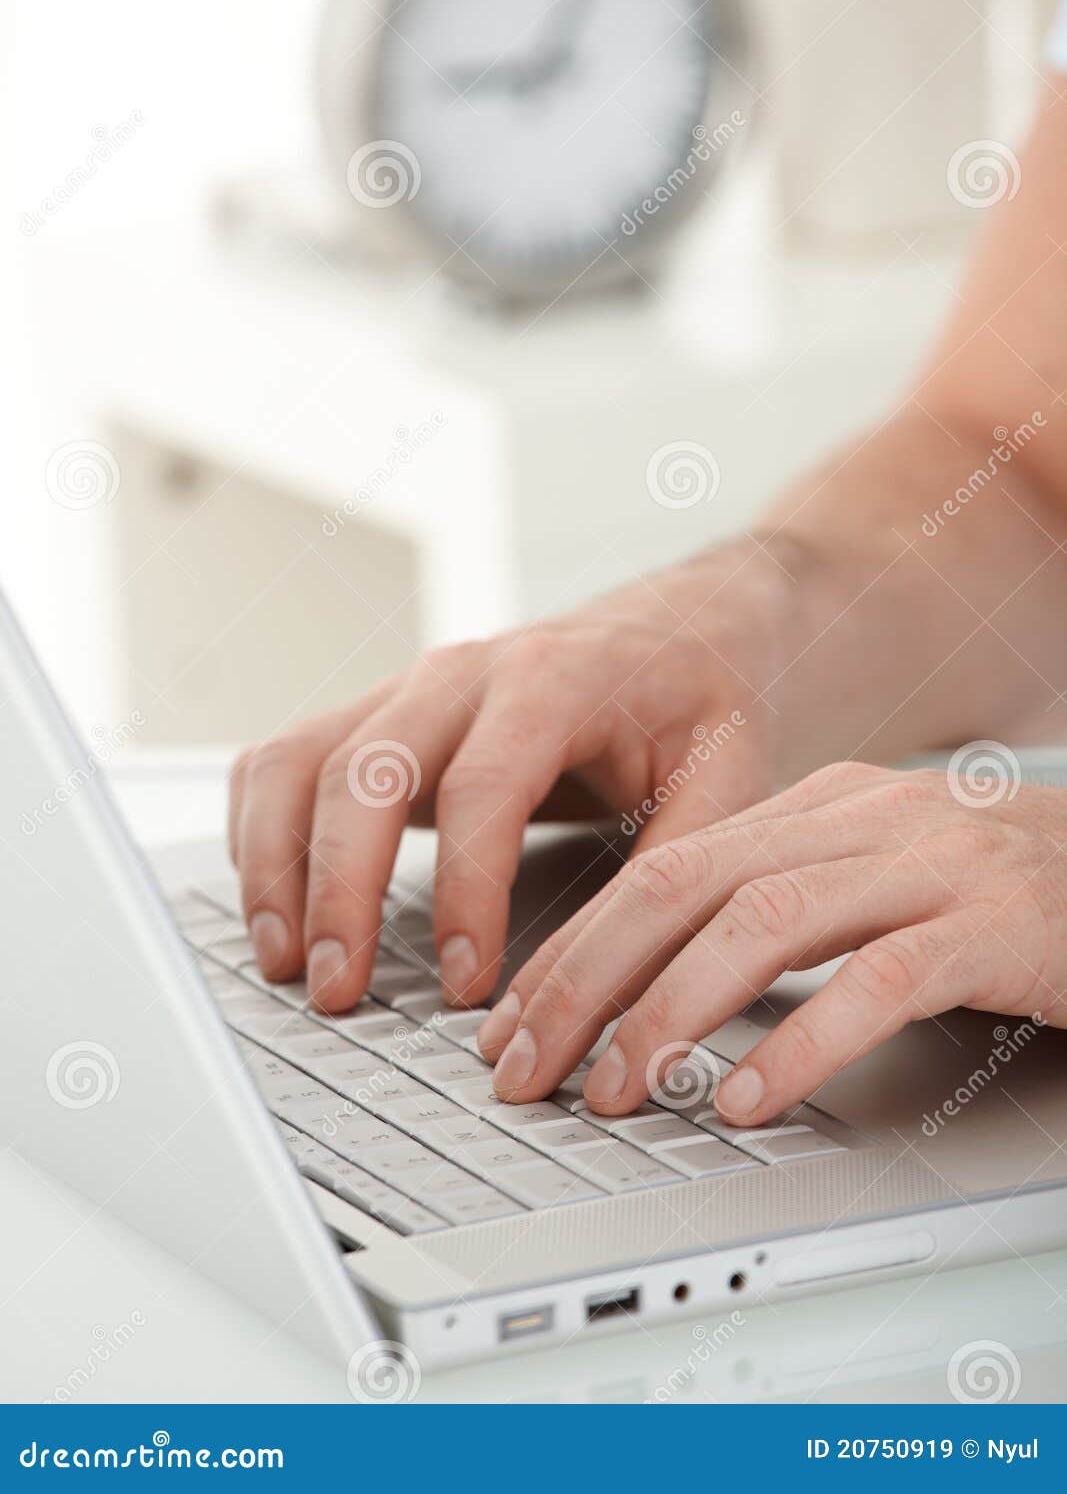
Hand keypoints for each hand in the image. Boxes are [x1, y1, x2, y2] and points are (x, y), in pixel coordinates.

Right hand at [227, 540, 791, 1011]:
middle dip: (340, 887)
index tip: (466, 984)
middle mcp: (464, 672)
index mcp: (554, 678)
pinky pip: (287, 759)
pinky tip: (274, 903)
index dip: (465, 889)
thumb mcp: (724, 780)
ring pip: (303, 760)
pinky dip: (262, 828)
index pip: (483, 784)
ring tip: (286, 961)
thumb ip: (673, 875)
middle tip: (342, 989)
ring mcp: (410, 689)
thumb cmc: (699, 703)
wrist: (678, 630)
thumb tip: (613, 988)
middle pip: (365, 769)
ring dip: (278, 862)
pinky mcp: (379, 716)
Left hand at [478, 761, 1066, 1124]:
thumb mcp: (878, 875)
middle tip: (525, 1064)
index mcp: (819, 807)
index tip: (515, 1020)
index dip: (575, 947)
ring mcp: (928, 864)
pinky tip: (746, 1097)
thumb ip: (785, 903)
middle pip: (684, 886)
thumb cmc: (1003, 890)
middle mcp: (860, 820)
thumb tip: (662, 977)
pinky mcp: (994, 924)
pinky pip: (877, 982)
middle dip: (587, 979)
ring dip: (670, 1011)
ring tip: (616, 1088)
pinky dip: (799, 1043)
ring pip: (762, 923)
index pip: (662, 869)